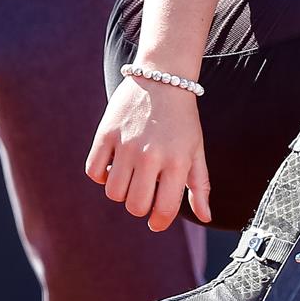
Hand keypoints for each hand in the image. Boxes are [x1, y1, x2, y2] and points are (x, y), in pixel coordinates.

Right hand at [84, 76, 212, 230]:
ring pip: (114, 193)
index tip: (156, 221)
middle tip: (145, 193)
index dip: (159, 222)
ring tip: (130, 177)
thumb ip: (200, 186)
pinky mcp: (106, 134)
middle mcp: (151, 155)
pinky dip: (101, 175)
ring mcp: (126, 145)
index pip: (164, 209)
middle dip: (140, 206)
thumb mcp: (196, 150)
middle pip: (135, 206)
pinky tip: (113, 165)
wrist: (163, 78)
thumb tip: (205, 217)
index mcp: (177, 162)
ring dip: (121, 192)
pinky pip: (94, 171)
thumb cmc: (183, 120)